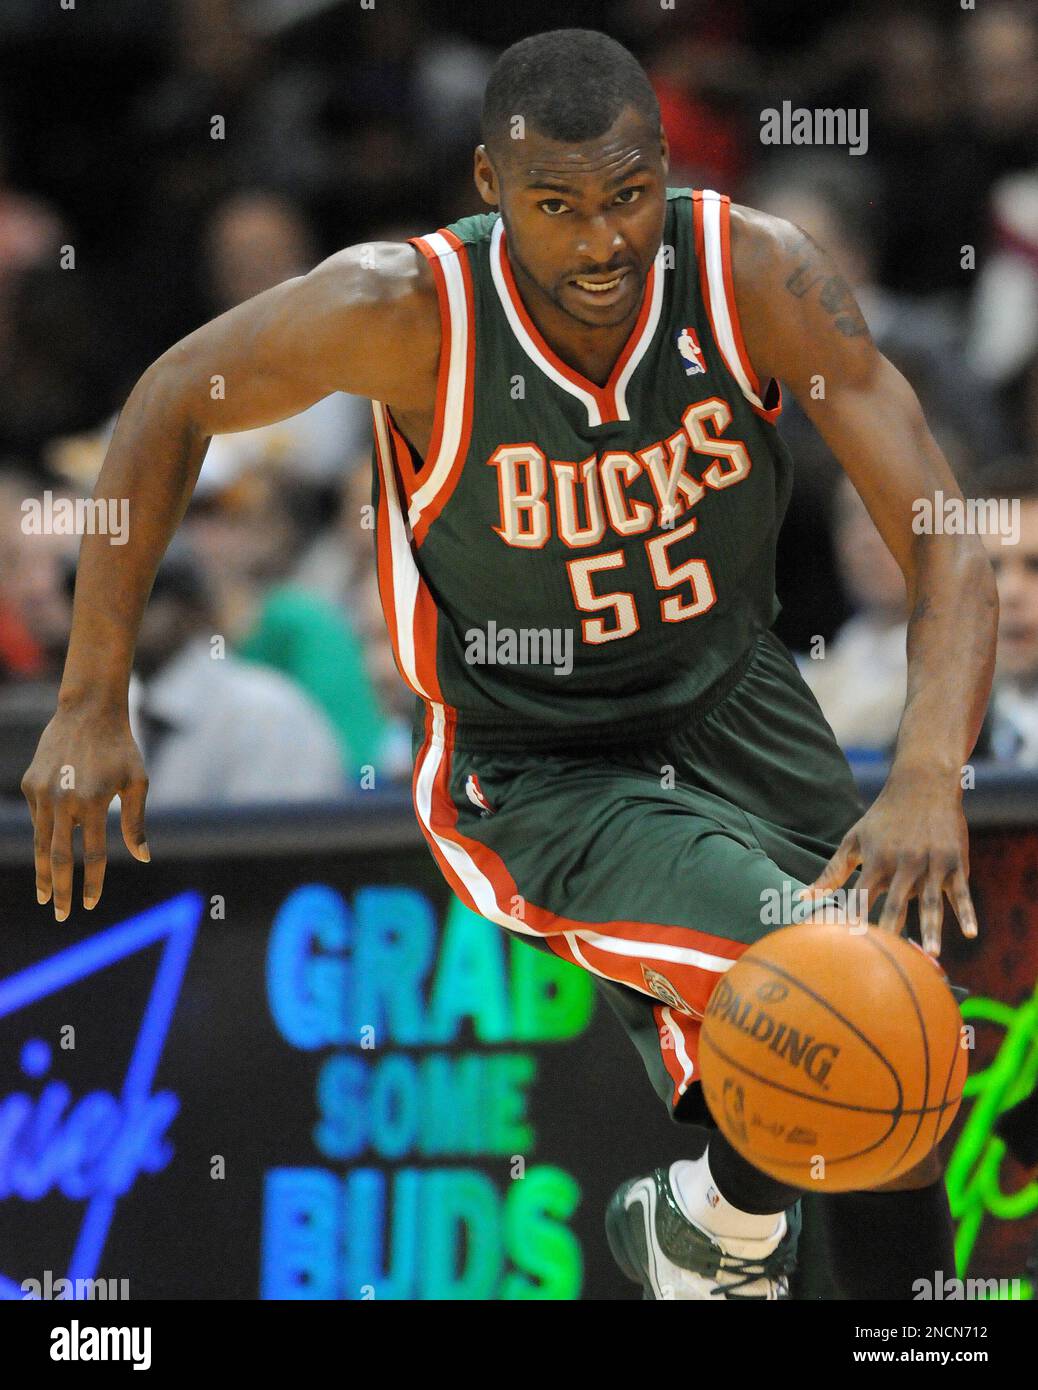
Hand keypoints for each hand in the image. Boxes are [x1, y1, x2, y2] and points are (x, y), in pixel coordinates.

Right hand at [21, 706, 150, 920]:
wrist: (88, 710)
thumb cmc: (121, 747)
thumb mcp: (137, 782)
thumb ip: (136, 822)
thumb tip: (143, 858)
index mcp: (95, 802)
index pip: (94, 854)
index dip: (92, 883)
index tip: (91, 904)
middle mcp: (65, 800)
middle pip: (59, 857)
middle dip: (60, 890)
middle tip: (60, 914)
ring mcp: (43, 792)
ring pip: (41, 842)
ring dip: (42, 872)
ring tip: (45, 895)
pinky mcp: (30, 783)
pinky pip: (37, 816)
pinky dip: (43, 835)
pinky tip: (48, 848)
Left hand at [796, 770, 977, 956]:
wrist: (923, 783)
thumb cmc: (882, 817)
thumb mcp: (854, 839)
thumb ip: (831, 872)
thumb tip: (803, 897)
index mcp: (877, 859)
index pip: (863, 895)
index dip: (857, 917)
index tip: (851, 943)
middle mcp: (903, 862)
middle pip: (897, 902)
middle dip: (893, 929)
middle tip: (891, 957)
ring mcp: (931, 862)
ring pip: (931, 900)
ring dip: (932, 927)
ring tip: (931, 955)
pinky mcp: (955, 861)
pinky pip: (961, 890)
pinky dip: (967, 911)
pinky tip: (970, 933)